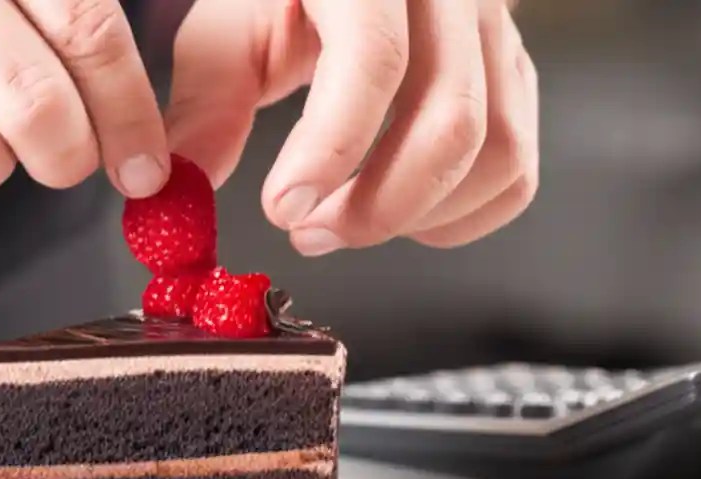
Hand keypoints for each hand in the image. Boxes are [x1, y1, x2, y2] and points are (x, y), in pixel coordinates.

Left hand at [166, 0, 538, 254]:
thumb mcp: (233, 22)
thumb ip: (209, 100)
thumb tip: (183, 184)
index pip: (376, 59)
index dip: (332, 147)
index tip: (284, 208)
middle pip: (452, 121)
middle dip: (377, 204)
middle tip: (309, 233)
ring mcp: (495, 32)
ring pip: (496, 153)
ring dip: (417, 217)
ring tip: (341, 224)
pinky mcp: (511, 71)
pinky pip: (518, 167)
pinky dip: (461, 216)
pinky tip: (401, 214)